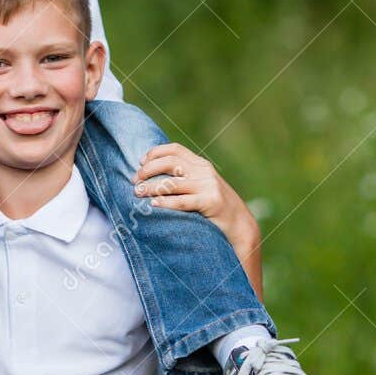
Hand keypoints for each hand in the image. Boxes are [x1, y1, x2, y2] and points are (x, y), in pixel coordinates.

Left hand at [133, 142, 254, 242]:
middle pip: (170, 162)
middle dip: (148, 170)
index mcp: (201, 165)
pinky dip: (165, 202)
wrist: (240, 225)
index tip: (140, 163)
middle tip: (135, 181)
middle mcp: (205, 172)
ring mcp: (209, 186)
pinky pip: (183, 201)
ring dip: (151, 187)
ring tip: (138, 193)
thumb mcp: (202, 186)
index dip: (155, 153)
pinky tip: (154, 204)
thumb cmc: (215, 208)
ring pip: (172, 183)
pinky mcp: (211, 202)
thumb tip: (154, 176)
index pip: (175, 149)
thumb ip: (185, 178)